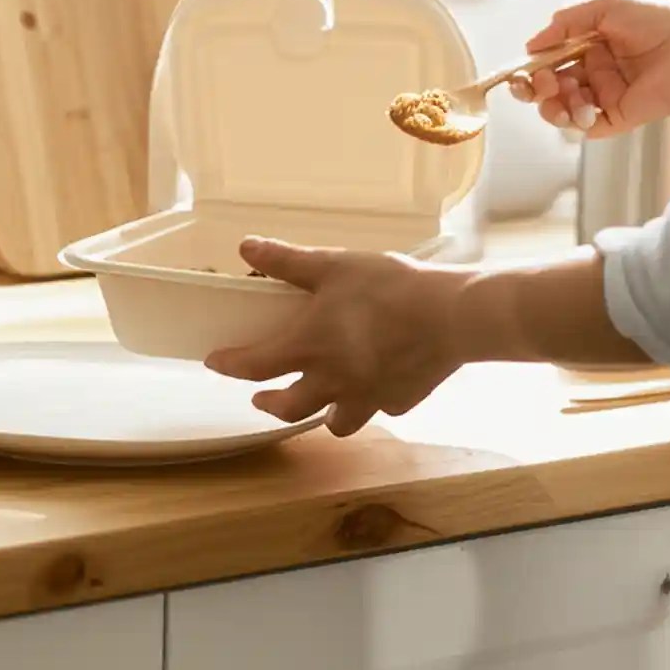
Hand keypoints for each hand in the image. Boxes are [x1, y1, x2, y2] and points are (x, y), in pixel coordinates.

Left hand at [204, 238, 468, 436]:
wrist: (453, 317)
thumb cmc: (389, 288)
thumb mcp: (333, 265)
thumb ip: (287, 260)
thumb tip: (245, 246)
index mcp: (308, 348)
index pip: (254, 367)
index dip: (230, 366)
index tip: (216, 363)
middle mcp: (332, 382)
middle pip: (289, 409)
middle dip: (269, 405)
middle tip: (260, 397)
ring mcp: (367, 397)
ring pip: (336, 423)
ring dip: (322, 414)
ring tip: (321, 400)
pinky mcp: (400, 401)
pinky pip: (378, 409)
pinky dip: (371, 402)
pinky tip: (376, 385)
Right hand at [509, 0, 669, 136]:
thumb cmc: (663, 23)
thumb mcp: (609, 5)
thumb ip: (567, 20)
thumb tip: (533, 42)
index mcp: (590, 45)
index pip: (549, 60)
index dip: (530, 67)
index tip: (521, 71)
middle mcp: (593, 72)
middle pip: (548, 88)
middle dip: (535, 89)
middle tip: (538, 85)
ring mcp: (602, 97)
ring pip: (559, 110)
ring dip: (553, 105)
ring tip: (565, 95)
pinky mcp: (613, 118)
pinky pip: (581, 127)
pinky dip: (575, 121)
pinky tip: (584, 110)